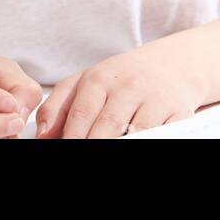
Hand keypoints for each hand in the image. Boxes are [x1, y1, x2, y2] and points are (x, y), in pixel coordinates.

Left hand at [35, 40, 203, 138]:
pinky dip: (149, 138)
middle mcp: (126, 86)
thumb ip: (59, 107)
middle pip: (106, 125)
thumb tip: (41, 136)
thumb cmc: (122, 78)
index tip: (63, 150)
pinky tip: (136, 141)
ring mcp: (153, 99)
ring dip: (121, 143)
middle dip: (92, 144)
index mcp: (99, 79)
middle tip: (82, 155)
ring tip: (110, 147)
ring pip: (135, 131)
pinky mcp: (178, 112)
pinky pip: (163, 133)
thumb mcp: (87, 82)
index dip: (71, 137)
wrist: (172, 64)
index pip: (80, 113)